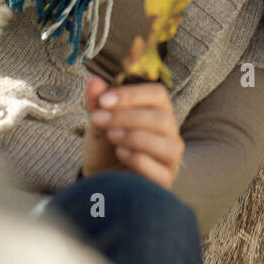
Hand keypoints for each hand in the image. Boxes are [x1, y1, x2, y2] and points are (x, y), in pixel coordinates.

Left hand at [82, 74, 185, 189]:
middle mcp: (170, 133)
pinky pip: (161, 171)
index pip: (158, 95)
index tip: (103, 100)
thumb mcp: (98, 122)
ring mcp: (170, 159)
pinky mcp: (165, 180)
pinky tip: (120, 154)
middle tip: (98, 119)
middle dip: (127, 116)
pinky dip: (139, 160)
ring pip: (168, 145)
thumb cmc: (105, 147)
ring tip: (111, 136)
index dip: (132, 94)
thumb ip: (97, 102)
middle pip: (163, 119)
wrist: (100, 181)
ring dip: (135, 137)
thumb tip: (94, 82)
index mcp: (158, 111)